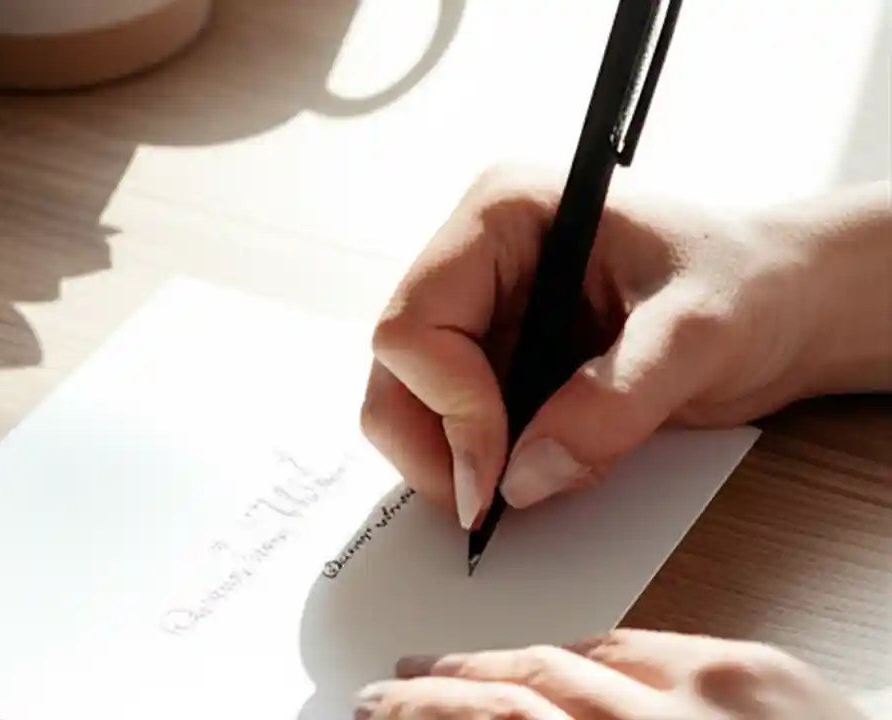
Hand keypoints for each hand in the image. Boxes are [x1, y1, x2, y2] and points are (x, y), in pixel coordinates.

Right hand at [354, 629, 864, 718]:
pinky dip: (575, 648)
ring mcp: (711, 690)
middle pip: (515, 693)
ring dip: (491, 659)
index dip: (421, 715)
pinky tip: (549, 652)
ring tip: (444, 663)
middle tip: (387, 689)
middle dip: (435, 688)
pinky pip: (635, 639)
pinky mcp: (752, 664)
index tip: (378, 711)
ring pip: (565, 659)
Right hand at [361, 167, 891, 526]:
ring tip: (524, 487)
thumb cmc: (751, 285)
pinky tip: (534, 470)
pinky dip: (476, 465)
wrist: (783, 305)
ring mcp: (478, 311)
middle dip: (435, 445)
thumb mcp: (696, 336)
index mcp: (502, 217)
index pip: (414, 322)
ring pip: (408, 404)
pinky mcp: (492, 358)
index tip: (499, 476)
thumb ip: (612, 403)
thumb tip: (521, 480)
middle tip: (490, 506)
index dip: (447, 406)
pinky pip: (448, 424)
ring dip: (453, 462)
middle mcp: (471, 260)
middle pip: (395, 370)